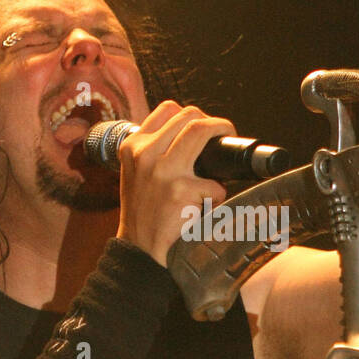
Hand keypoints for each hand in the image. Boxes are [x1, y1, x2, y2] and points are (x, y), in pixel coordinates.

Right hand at [114, 101, 232, 265]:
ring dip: (221, 139)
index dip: (194, 115)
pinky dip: (217, 196)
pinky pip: (215, 184)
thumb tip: (194, 137)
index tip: (204, 128)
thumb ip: (154, 151)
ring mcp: (163, 171)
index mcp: (133, 146)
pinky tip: (208, 206)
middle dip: (214, 124)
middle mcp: (146, 153)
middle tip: (222, 139)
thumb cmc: (142, 211)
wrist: (138, 249)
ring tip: (225, 160)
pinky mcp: (181, 191)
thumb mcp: (135, 173)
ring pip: (201, 131)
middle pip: (190, 116)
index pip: (168, 109)